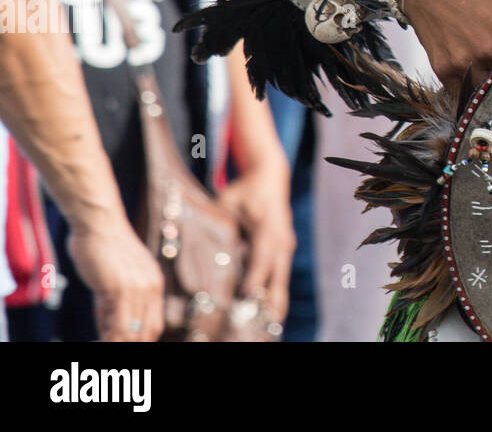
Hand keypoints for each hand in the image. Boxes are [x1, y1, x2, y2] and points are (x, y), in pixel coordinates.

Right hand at [66, 218, 164, 341]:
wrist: (98, 223)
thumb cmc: (103, 249)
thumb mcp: (114, 281)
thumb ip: (114, 306)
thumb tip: (110, 332)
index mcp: (153, 284)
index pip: (153, 324)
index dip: (141, 341)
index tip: (126, 346)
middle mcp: (151, 286)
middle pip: (147, 331)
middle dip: (131, 345)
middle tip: (113, 349)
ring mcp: (137, 287)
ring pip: (133, 331)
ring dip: (121, 345)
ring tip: (106, 348)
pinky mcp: (119, 287)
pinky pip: (118, 323)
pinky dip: (110, 339)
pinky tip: (101, 343)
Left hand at [216, 159, 294, 326]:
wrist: (271, 176)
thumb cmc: (244, 189)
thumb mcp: (227, 199)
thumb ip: (217, 220)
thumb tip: (191, 240)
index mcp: (267, 227)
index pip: (262, 257)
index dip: (255, 278)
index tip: (245, 298)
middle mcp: (281, 240)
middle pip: (277, 276)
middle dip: (267, 301)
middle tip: (255, 327)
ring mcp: (286, 248)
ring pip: (281, 283)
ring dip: (273, 305)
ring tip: (264, 331)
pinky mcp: (284, 254)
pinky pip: (281, 280)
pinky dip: (275, 299)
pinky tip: (267, 319)